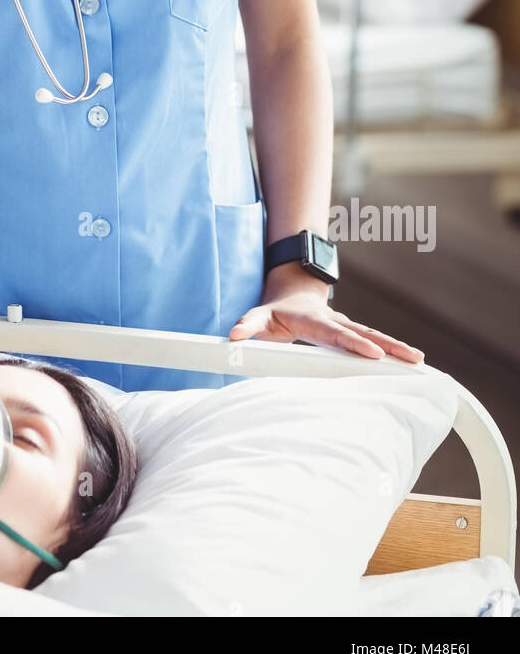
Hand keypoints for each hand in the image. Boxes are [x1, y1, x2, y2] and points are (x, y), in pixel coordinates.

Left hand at [228, 289, 424, 363]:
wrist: (292, 290)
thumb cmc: (275, 310)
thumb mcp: (258, 315)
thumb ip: (247, 325)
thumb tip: (234, 336)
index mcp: (315, 320)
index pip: (336, 333)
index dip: (353, 343)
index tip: (372, 353)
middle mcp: (334, 321)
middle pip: (364, 333)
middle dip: (387, 346)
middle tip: (411, 359)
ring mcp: (346, 325)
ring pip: (374, 336)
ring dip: (395, 348)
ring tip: (418, 361)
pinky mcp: (352, 332)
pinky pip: (374, 341)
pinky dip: (392, 351)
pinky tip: (410, 363)